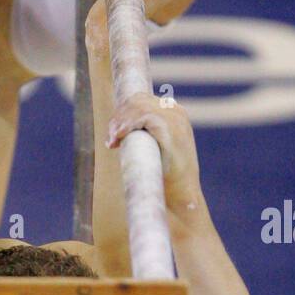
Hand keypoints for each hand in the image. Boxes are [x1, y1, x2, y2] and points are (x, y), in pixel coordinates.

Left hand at [106, 92, 200, 211]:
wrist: (183, 193)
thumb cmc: (169, 176)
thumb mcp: (158, 149)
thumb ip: (146, 136)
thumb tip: (122, 133)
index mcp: (174, 113)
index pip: (142, 100)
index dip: (123, 113)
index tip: (114, 133)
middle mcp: (176, 112)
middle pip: (137, 101)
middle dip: (119, 117)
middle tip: (110, 137)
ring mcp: (174, 119)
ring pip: (138, 107)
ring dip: (120, 122)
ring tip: (112, 139)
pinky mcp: (170, 129)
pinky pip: (143, 117)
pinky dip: (127, 125)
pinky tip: (118, 137)